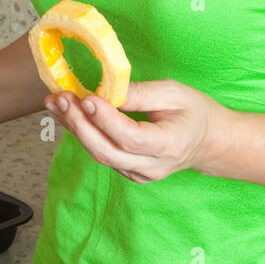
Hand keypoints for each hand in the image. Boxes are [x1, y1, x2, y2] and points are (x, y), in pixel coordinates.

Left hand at [43, 79, 230, 182]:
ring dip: (75, 128)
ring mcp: (139, 174)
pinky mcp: (129, 172)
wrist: (209, 142)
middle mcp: (152, 166)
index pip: (130, 137)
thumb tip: (105, 90)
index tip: (86, 97)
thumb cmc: (194, 112)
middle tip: (60, 98)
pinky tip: (69, 114)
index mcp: (169, 144)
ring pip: (100, 155)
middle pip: (108, 152)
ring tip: (55, 102)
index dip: (105, 119)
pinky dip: (83, 134)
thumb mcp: (173, 93)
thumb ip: (140, 94)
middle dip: (79, 125)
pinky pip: (102, 155)